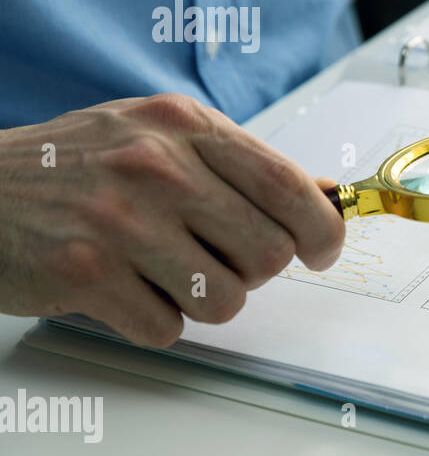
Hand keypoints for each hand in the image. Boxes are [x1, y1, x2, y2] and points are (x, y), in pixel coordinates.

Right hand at [0, 94, 344, 346]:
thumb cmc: (76, 167)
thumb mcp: (158, 136)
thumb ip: (239, 164)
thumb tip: (326, 198)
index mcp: (184, 125)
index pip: (287, 185)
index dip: (321, 229)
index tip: (323, 251)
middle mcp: (156, 166)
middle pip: (268, 254)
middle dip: (253, 272)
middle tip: (214, 261)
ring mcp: (120, 220)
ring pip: (226, 300)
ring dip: (203, 301)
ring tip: (160, 272)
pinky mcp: (86, 273)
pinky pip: (168, 329)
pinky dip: (153, 322)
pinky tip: (121, 290)